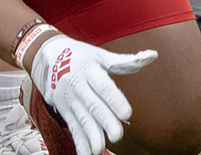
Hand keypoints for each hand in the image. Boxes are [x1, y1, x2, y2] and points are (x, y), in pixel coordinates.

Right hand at [28, 32, 156, 154]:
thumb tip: (153, 55)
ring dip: (91, 135)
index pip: (103, 86)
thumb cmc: (81, 56)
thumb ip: (126, 61)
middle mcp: (77, 85)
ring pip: (82, 119)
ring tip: (100, 149)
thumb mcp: (101, 55)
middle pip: (93, 105)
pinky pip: (72, 127)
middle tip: (118, 135)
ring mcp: (70, 99)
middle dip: (105, 121)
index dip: (114, 100)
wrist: (48, 57)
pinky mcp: (64, 110)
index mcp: (89, 69)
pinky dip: (79, 142)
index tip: (127, 114)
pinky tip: (88, 154)